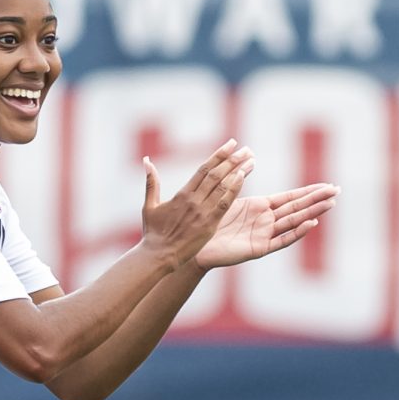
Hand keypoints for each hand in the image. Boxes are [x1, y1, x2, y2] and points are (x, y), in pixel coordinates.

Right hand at [140, 140, 253, 267]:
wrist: (159, 255)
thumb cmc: (153, 233)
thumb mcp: (149, 205)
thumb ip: (151, 182)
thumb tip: (146, 160)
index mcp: (182, 193)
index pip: (204, 169)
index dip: (219, 155)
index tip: (231, 144)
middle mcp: (194, 199)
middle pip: (216, 174)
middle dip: (233, 159)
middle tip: (246, 149)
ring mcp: (202, 211)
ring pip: (223, 185)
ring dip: (238, 170)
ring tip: (251, 159)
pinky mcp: (209, 224)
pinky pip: (225, 203)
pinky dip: (234, 189)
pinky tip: (244, 177)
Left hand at [194, 182, 338, 271]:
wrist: (194, 246)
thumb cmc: (208, 222)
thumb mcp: (227, 196)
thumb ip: (239, 179)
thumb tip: (250, 156)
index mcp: (261, 208)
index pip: (291, 197)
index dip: (309, 191)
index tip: (328, 185)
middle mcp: (266, 221)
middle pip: (297, 208)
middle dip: (317, 199)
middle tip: (338, 191)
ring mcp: (264, 235)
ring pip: (294, 222)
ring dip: (312, 212)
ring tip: (331, 204)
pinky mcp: (258, 249)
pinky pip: (281, 240)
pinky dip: (296, 232)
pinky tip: (310, 223)